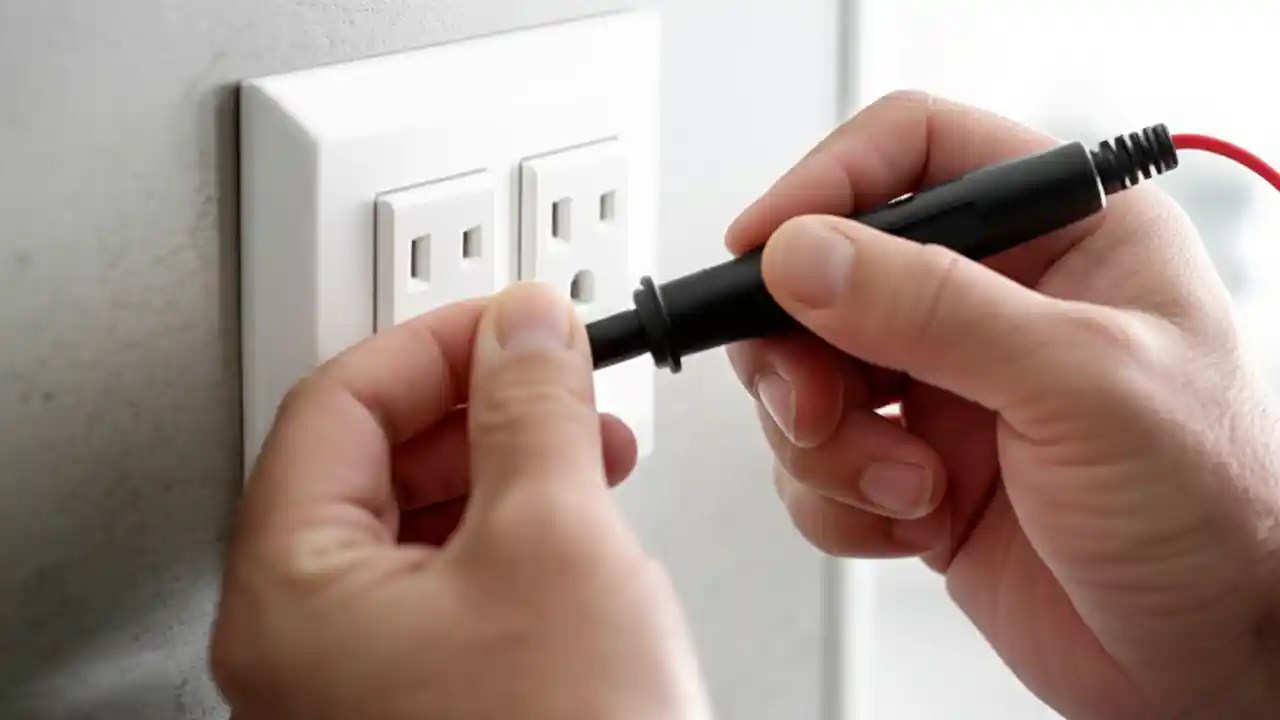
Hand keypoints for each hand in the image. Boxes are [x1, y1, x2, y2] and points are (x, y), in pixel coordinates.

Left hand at [211, 284, 708, 719]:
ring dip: (504, 463)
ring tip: (588, 442)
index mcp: (293, 598)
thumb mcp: (554, 543)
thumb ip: (531, 411)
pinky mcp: (429, 702)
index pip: (333, 406)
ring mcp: (364, 683)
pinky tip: (580, 519)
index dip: (431, 341)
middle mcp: (306, 646)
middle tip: (553, 372)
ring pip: (418, 523)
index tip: (511, 318)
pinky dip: (514, 531)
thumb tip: (526, 329)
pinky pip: (452, 583)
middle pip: (369, 462)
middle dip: (475, 403)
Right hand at [727, 91, 1279, 717]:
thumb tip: (804, 255)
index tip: (760, 247)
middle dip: (800, 346)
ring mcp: (944, 388)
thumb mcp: (1082, 383)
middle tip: (812, 401)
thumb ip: (933, 310)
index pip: (913, 153)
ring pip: (806, 375)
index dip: (824, 185)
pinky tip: (912, 524)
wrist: (1210, 656)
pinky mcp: (911, 469)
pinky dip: (839, 501)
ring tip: (904, 484)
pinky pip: (815, 463)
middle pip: (829, 272)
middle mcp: (992, 303)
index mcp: (1060, 235)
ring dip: (827, 441)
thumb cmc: (1216, 507)